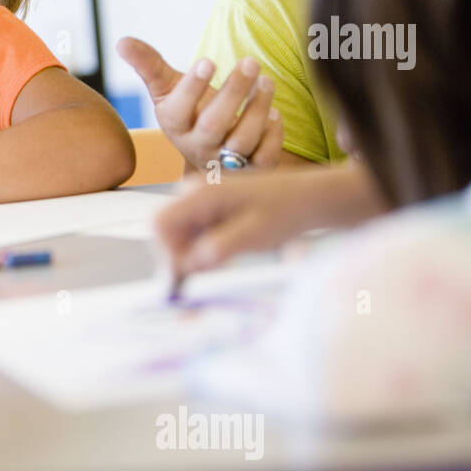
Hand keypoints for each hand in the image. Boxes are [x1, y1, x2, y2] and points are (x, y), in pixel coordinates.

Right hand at [117, 37, 283, 170]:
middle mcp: (198, 147)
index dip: (192, 88)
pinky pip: (264, 157)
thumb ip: (149, 66)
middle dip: (232, 92)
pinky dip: (272, 135)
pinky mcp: (253, 168)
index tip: (208, 60)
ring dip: (257, 110)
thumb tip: (121, 41)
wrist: (210, 158)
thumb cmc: (191, 114)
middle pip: (213, 125)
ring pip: (242, 141)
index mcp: (176, 126)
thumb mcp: (168, 91)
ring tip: (265, 81)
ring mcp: (226, 161)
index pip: (178, 111)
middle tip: (249, 61)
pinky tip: (275, 113)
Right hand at [155, 162, 387, 275]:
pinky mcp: (207, 209)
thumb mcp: (254, 234)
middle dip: (180, 258)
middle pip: (167, 232)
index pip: (161, 224)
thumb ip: (220, 247)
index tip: (188, 277)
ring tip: (222, 265)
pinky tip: (224, 256)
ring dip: (192, 258)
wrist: (309, 198)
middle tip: (205, 278)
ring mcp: (199, 200)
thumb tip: (189, 265)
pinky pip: (191, 234)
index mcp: (202, 193)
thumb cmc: (285, 212)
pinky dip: (201, 252)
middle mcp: (194, 192)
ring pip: (178, 237)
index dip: (168, 253)